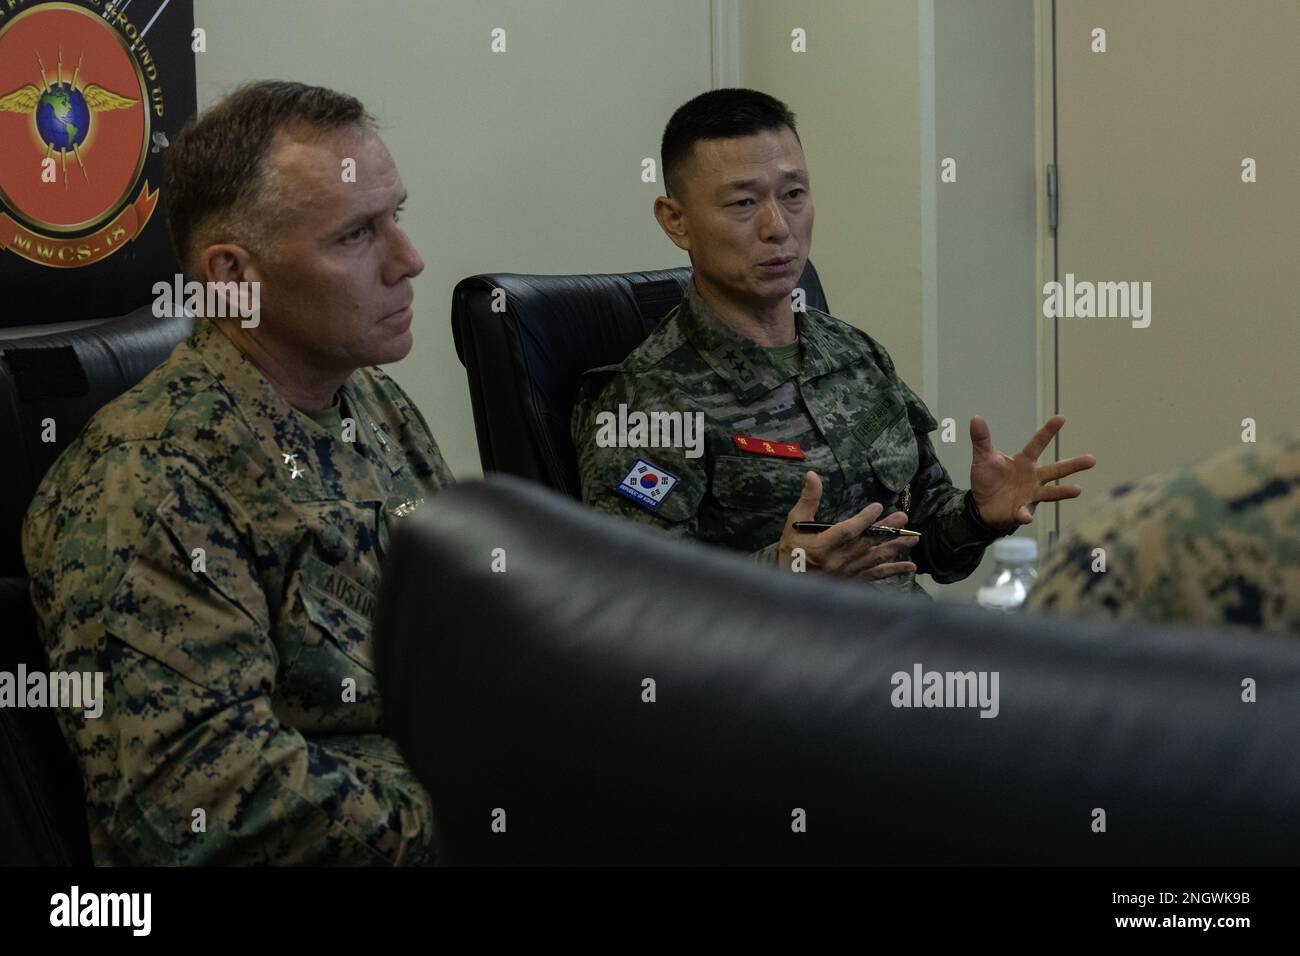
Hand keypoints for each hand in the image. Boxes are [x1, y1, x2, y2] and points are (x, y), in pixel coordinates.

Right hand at [778, 472, 919, 580]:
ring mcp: (848, 573)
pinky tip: (911, 567)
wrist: (790, 586)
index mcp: (822, 547)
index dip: (863, 520)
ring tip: (914, 538)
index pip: (847, 531)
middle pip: (867, 544)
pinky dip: (894, 571)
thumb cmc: (791, 552)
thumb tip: (813, 475)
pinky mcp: (854, 581)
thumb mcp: (794, 524)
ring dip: (896, 548)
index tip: (877, 507)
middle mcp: (838, 561)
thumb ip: (808, 500)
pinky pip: (877, 576)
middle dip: (887, 530)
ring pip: (876, 559)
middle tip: (903, 517)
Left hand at [968, 414, 1095, 531]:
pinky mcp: (1022, 510)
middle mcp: (1033, 478)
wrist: (981, 505)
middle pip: (1056, 470)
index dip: (1048, 431)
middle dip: (1073, 465)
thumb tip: (976, 418)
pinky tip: (1025, 516)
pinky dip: (1025, 515)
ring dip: (1063, 492)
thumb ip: (981, 440)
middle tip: (1092, 459)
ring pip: (1051, 493)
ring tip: (1077, 490)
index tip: (1061, 418)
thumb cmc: (987, 479)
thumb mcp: (982, 458)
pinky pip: (1025, 513)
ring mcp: (1030, 495)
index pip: (1038, 444)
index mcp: (1024, 462)